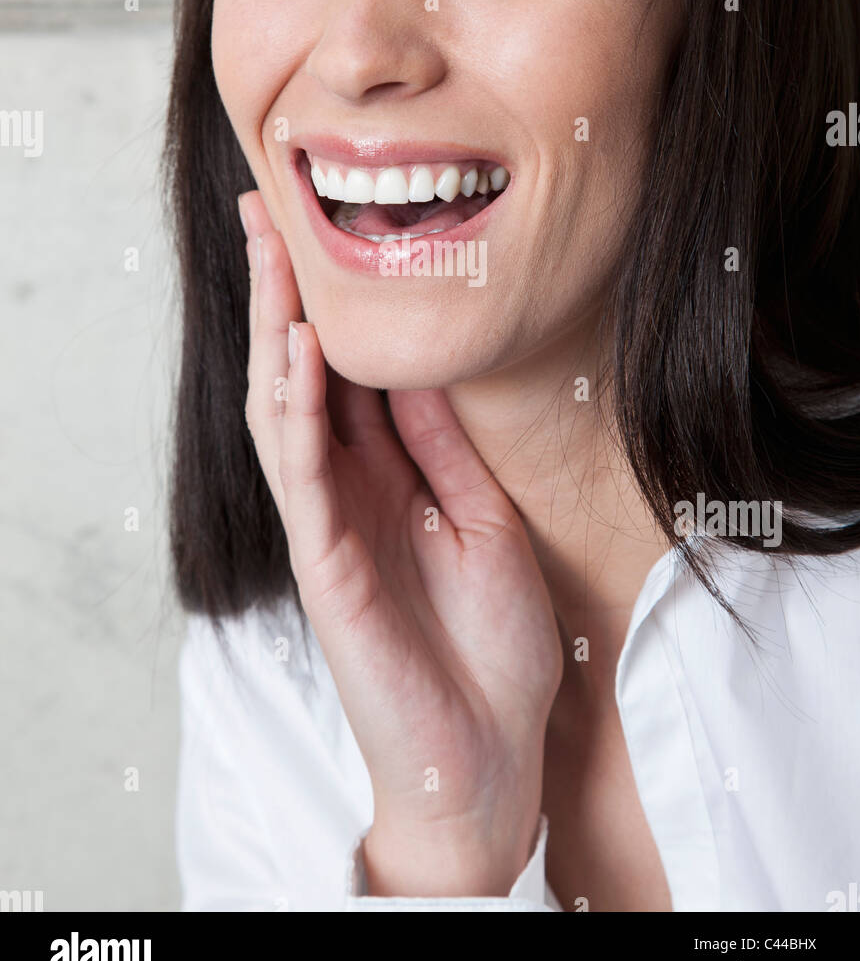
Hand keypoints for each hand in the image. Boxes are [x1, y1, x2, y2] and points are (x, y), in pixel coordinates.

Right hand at [239, 191, 562, 894]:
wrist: (492, 750)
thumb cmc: (488, 645)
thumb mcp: (482, 518)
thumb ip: (443, 448)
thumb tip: (423, 369)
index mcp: (385, 476)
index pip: (344, 369)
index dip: (327, 299)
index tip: (320, 226)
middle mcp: (346, 490)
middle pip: (299, 373)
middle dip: (282, 292)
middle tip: (266, 210)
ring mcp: (328, 524)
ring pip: (284, 409)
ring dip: (275, 330)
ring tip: (275, 254)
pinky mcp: (324, 563)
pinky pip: (303, 473)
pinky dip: (296, 408)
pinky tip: (297, 351)